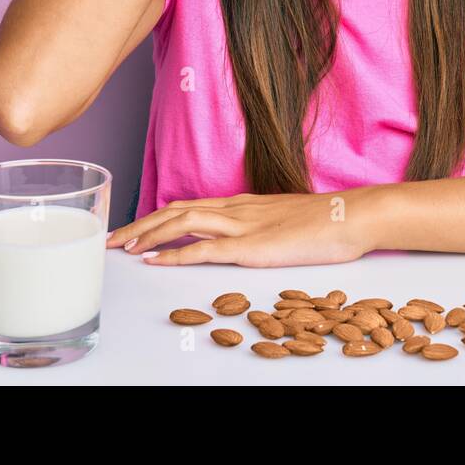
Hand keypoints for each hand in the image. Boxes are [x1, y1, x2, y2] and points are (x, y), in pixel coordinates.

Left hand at [105, 188, 385, 266]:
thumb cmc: (329, 221)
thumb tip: (251, 240)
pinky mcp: (251, 246)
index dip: (157, 216)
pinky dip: (174, 254)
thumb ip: (263, 227)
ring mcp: (242, 225)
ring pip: (181, 223)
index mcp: (243, 203)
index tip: (133, 228)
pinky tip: (154, 261)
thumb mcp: (287, 220)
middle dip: (140, 224)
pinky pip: (203, 249)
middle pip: (175, 210)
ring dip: (147, 235)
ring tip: (123, 247)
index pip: (188, 205)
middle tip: (111, 237)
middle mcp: (235, 209)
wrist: (353, 215)